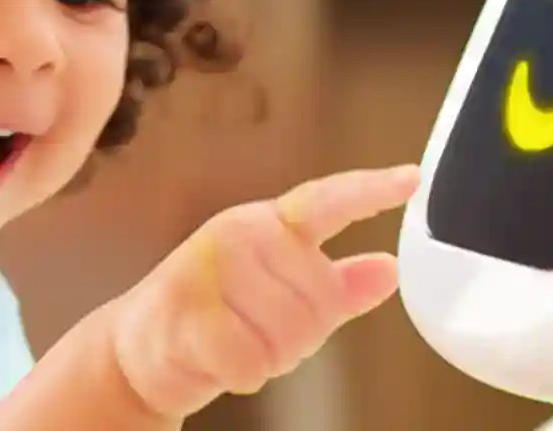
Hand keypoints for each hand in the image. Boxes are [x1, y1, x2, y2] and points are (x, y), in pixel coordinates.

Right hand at [110, 164, 420, 417]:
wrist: (142, 348)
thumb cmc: (216, 315)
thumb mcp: (283, 293)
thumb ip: (339, 283)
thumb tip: (389, 270)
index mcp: (267, 224)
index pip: (327, 201)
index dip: (370, 191)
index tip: (410, 178)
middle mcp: (239, 235)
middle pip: (318, 298)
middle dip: (299, 332)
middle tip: (259, 328)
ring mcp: (209, 271)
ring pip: (287, 334)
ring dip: (269, 355)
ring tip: (236, 339)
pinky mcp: (188, 314)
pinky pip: (250, 361)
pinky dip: (242, 374)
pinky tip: (219, 359)